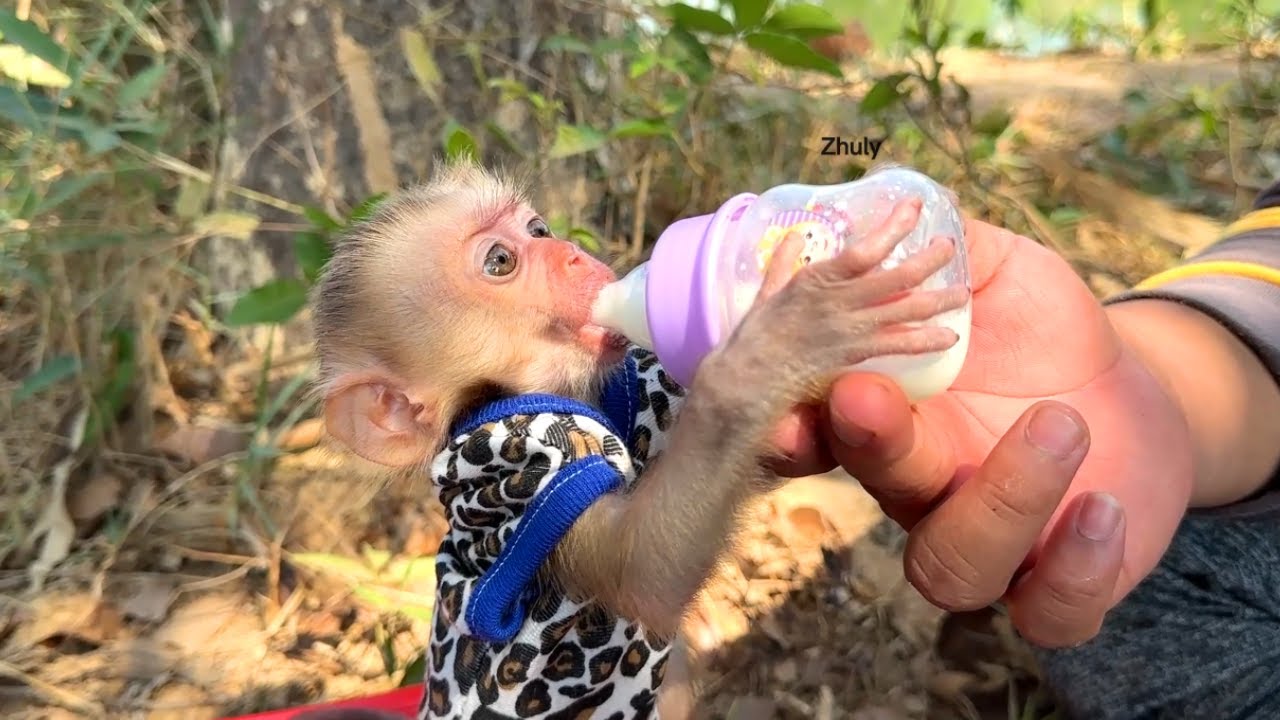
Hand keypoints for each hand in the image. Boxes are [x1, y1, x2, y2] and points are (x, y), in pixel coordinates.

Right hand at [769, 217, 1193, 647]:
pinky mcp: (1059, 584)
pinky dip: (1075, 571)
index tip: (786, 407)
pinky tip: (1102, 508)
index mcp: (893, 419)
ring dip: (996, 501)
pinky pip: (1050, 612)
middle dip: (871, 446)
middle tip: (870, 396)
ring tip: (1061, 423)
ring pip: (952, 568)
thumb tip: (892, 203)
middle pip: (877, 492)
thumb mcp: (1002, 274)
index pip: (825, 433)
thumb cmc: (1046, 330)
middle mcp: (923, 489)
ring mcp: (988, 544)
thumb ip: (951, 248)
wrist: (1134, 393)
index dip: (796, 428)